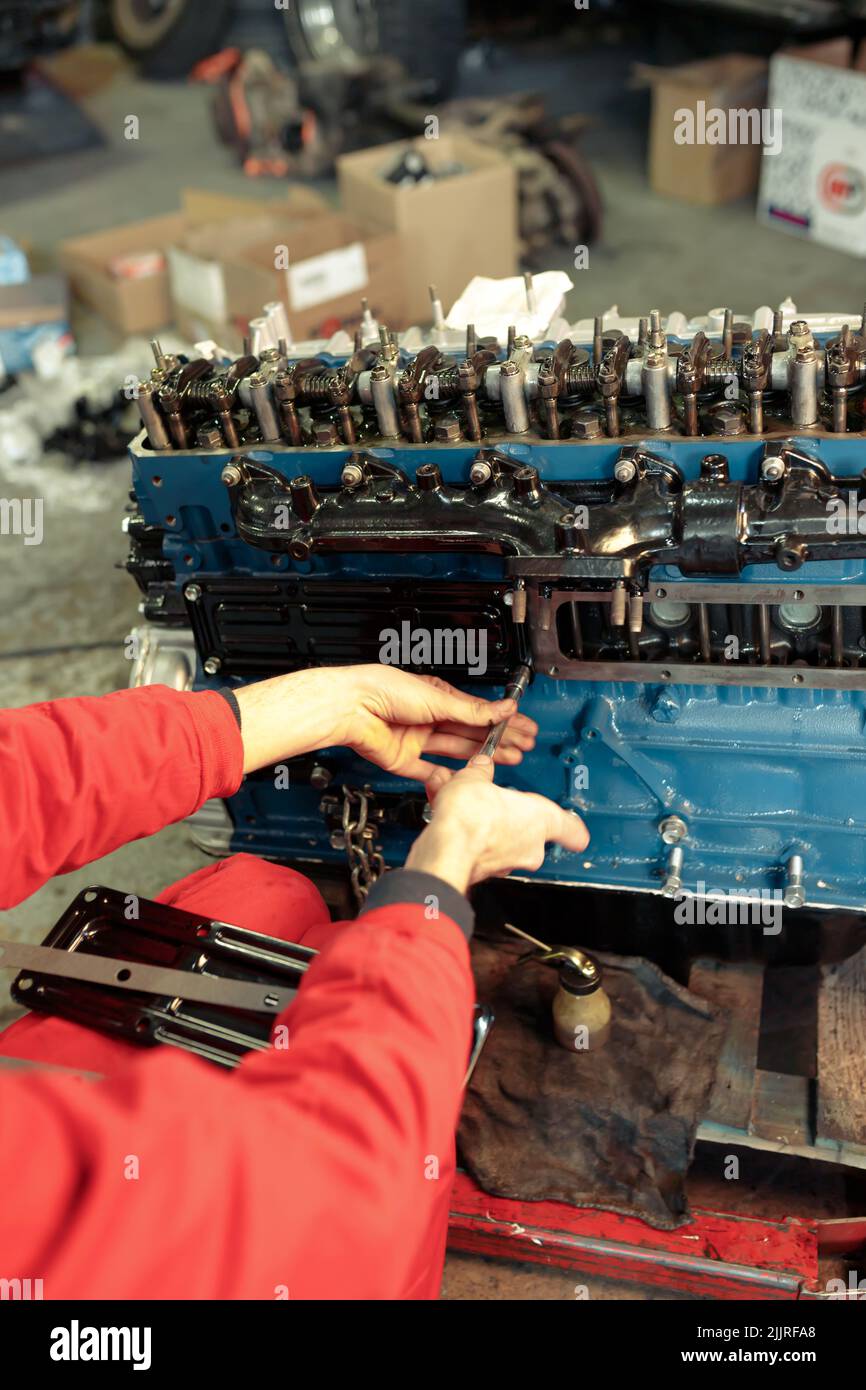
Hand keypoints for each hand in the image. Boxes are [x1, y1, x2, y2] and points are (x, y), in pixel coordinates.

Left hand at [233, 665, 536, 777]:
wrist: (352, 707)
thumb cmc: (385, 690)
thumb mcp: (438, 698)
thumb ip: (473, 710)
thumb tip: (504, 707)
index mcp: (438, 697)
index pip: (478, 712)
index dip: (502, 721)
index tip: (524, 728)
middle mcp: (429, 718)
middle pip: (471, 733)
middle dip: (498, 740)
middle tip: (523, 748)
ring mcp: (417, 741)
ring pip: (456, 752)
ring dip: (481, 757)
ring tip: (506, 760)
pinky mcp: (404, 761)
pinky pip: (429, 772)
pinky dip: (447, 777)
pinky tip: (466, 779)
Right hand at [405, 755, 588, 893]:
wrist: (447, 848)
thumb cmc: (471, 817)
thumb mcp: (475, 778)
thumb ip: (481, 772)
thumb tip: (480, 766)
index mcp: (541, 819)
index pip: (571, 829)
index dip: (573, 827)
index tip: (576, 829)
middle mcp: (530, 847)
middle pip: (529, 831)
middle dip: (509, 816)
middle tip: (492, 801)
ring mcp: (508, 863)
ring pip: (501, 840)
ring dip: (484, 825)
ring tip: (459, 805)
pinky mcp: (485, 873)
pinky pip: (481, 850)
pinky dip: (467, 837)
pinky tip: (449, 822)